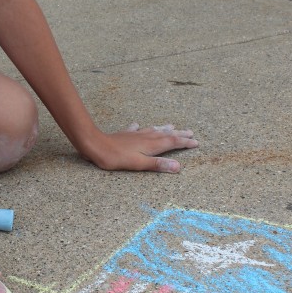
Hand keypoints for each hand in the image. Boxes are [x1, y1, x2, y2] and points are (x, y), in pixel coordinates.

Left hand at [82, 122, 198, 172]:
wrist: (96, 145)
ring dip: (164, 129)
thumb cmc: (117, 157)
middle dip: (179, 134)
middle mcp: (146, 137)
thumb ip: (158, 164)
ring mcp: (135, 135)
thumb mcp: (139, 164)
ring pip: (154, 130)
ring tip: (172, 126)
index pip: (172, 143)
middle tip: (191, 132)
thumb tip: (178, 166)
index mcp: (151, 145)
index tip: (196, 142)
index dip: (185, 143)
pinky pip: (137, 130)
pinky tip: (139, 126)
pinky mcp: (125, 135)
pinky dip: (141, 128)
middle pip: (166, 135)